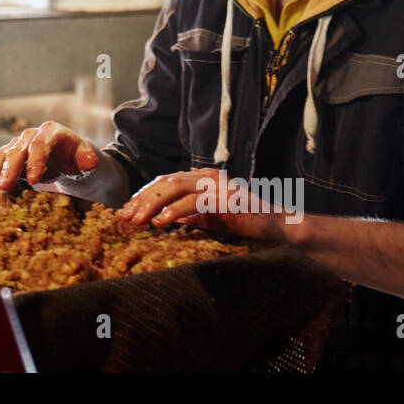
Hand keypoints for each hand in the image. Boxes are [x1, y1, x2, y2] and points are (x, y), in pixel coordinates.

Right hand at [0, 122, 100, 193]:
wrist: (69, 158)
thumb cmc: (78, 158)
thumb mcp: (88, 158)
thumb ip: (88, 159)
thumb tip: (88, 162)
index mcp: (51, 132)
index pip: (40, 144)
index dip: (35, 161)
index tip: (33, 181)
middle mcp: (31, 136)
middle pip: (16, 150)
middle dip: (8, 170)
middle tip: (2, 189)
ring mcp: (17, 145)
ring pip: (0, 156)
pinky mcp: (8, 157)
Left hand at [116, 168, 285, 240]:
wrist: (278, 227)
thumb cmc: (245, 222)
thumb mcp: (210, 216)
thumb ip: (190, 213)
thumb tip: (163, 217)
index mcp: (204, 177)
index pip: (166, 181)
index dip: (144, 194)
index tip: (127, 210)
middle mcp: (209, 176)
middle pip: (166, 182)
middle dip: (142, 199)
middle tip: (125, 216)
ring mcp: (217, 185)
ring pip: (174, 188)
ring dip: (152, 204)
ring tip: (137, 220)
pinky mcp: (225, 199)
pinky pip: (193, 203)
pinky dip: (173, 212)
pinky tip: (160, 222)